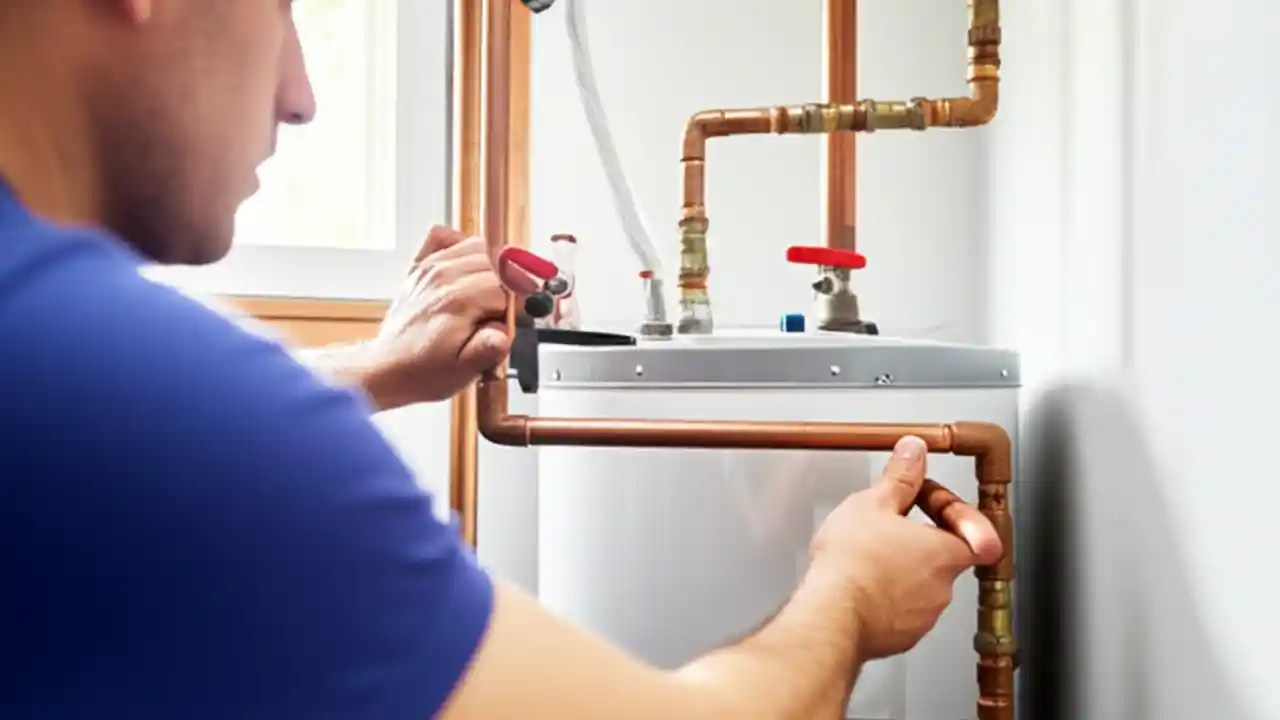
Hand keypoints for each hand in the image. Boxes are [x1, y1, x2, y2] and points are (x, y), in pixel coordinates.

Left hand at [363, 226, 540, 408]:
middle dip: (502, 288)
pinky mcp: (420, 268)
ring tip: (484, 292)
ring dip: (486, 266)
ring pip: (475, 247)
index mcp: (458, 301)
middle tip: (497, 312)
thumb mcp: (462, 371)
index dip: (510, 310)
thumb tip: (504, 335)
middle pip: (494, 265)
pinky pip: (441, 236)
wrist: (388, 368)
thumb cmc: (422, 370)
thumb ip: (486, 350)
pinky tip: (464, 266)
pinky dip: (456, 243)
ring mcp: (429, 269)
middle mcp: (443, 278)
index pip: (504, 290)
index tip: (506, 324)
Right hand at [810, 436, 1002, 659]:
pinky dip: (885, 600)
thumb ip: (900, 476)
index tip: (936, 507)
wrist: (831, 614)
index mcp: (946, 552)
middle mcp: (943, 588)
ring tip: (868, 558)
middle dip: (920, 542)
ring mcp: (923, 617)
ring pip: (921, 587)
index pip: (981, 535)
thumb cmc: (853, 563)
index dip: (960, 518)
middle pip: (945, 557)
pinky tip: (860, 586)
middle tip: (890, 528)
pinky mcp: (901, 637)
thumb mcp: (873, 503)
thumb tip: (914, 451)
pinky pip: (901, 613)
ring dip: (901, 572)